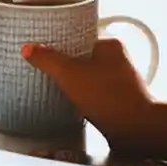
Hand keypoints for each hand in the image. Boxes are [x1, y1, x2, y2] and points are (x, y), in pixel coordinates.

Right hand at [21, 38, 157, 152]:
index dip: (59, 40)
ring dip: (72, 81)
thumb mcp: (70, 75)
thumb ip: (48, 60)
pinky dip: (81, 97)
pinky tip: (70, 103)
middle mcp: (117, 60)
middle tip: (43, 66)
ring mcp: (118, 81)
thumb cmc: (110, 98)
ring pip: (87, 75)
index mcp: (109, 45)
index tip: (42, 45)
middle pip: (81, 56)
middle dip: (63, 62)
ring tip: (53, 86)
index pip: (79, 34)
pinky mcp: (117, 101)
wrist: (138, 131)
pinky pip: (93, 93)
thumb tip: (28, 48)